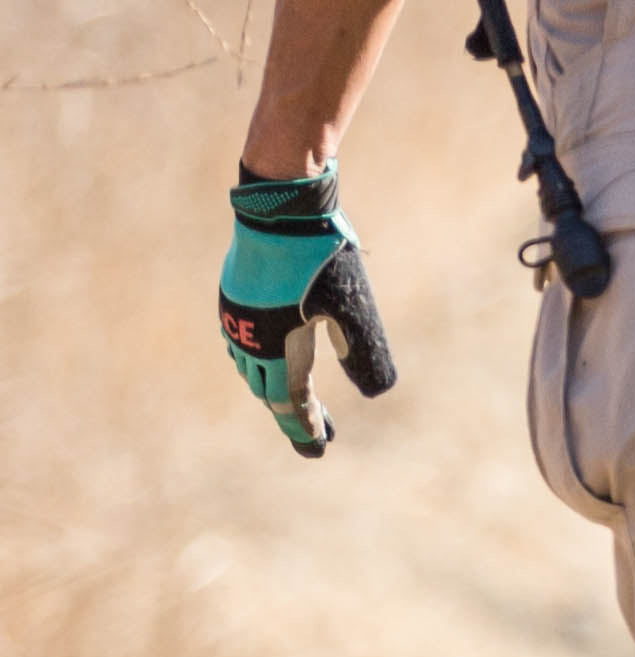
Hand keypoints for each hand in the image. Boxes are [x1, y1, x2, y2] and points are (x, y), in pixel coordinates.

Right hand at [220, 168, 399, 457]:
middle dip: (292, 414)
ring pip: (250, 368)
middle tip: (316, 437)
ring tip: (294, 403)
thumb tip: (377, 393)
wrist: (280, 207)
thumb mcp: (354, 307)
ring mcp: (236, 315)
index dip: (305, 426)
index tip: (318, 449)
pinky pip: (240, 343)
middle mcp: (248, 337)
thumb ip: (364, 352)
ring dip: (272, 389)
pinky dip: (257, 363)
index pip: (291, 399)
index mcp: (277, 347)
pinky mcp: (234, 294)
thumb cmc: (322, 257)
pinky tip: (268, 358)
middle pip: (268, 389)